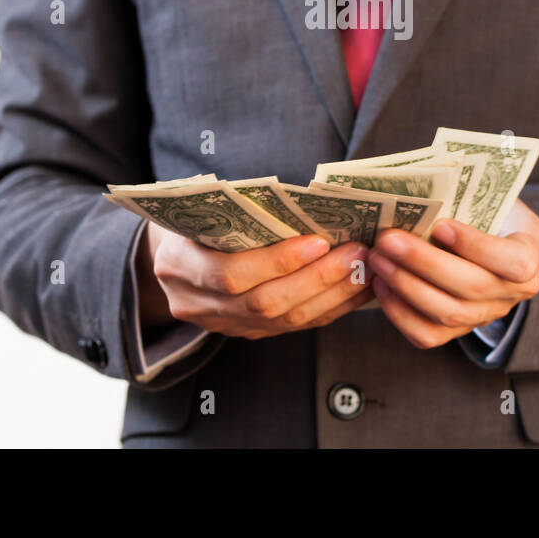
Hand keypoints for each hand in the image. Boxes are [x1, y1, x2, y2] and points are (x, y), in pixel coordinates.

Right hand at [138, 223, 372, 339]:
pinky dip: (331, 307)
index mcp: (179, 266)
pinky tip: (358, 288)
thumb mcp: (205, 207)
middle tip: (357, 254)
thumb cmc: (197, 217)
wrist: (174, 253)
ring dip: (332, 295)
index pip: (230, 274)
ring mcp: (224, 325)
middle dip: (317, 279)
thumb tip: (309, 205)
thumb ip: (243, 211)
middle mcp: (198, 304)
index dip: (277, 261)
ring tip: (364, 268)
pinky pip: (296, 326)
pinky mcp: (249, 332)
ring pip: (286, 321)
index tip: (318, 242)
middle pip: (265, 303)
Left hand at [368, 199, 538, 348]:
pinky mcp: (457, 331)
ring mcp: (486, 314)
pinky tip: (380, 284)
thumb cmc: (481, 204)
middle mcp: (514, 291)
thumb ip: (463, 190)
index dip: (476, 247)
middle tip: (387, 239)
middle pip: (472, 288)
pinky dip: (399, 312)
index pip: (515, 262)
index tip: (440, 226)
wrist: (482, 231)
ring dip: (406, 285)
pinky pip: (428, 335)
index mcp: (530, 250)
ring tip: (377, 258)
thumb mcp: (485, 191)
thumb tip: (416, 182)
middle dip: (424, 263)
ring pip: (448, 314)